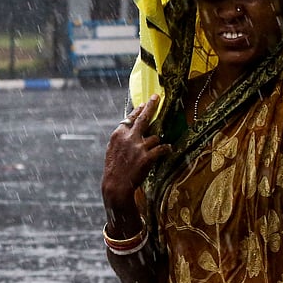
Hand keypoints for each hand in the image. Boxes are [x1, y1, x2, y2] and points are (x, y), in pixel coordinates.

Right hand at [101, 95, 170, 213]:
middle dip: (151, 105)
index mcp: (118, 134)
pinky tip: (169, 149)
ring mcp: (139, 146)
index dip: (139, 109)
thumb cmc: (114, 168)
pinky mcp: (147, 156)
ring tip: (153, 150)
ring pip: (155, 137)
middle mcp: (129, 137)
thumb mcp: (113, 149)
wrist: (116, 185)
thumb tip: (130, 128)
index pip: (131, 117)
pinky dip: (166, 149)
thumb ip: (122, 138)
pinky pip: (162, 148)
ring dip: (156, 143)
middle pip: (143, 118)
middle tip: (157, 96)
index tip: (144, 102)